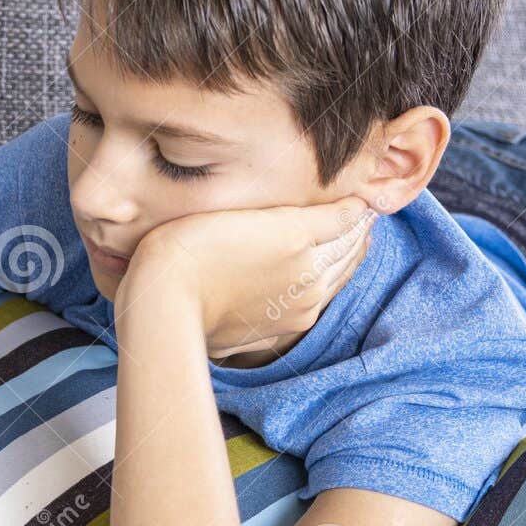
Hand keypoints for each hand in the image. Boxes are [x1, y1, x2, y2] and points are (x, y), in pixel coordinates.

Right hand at [116, 196, 374, 357]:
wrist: (163, 302)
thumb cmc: (194, 248)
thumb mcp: (259, 218)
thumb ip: (316, 214)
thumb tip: (360, 206)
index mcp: (305, 246)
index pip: (348, 221)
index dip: (357, 206)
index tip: (362, 195)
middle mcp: (309, 282)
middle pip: (347, 252)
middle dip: (356, 232)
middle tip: (362, 215)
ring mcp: (294, 310)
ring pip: (334, 280)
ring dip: (344, 259)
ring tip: (347, 240)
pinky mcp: (274, 330)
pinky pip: (312, 305)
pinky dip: (322, 286)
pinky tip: (312, 277)